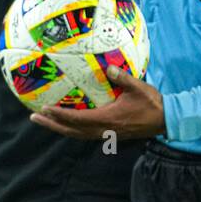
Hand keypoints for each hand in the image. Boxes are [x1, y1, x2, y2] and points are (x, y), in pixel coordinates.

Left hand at [29, 66, 164, 140]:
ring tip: (43, 120)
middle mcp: (103, 129)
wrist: (167, 121)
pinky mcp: (109, 134)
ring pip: (76, 134)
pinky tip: (64, 123)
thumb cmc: (152, 103)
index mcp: (108, 119)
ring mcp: (105, 134)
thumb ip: (123, 78)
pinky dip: (71, 129)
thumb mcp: (139, 88)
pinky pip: (84, 134)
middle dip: (51, 124)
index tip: (44, 108)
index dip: (60, 115)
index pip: (77, 119)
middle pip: (71, 130)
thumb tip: (108, 67)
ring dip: (58, 128)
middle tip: (34, 117)